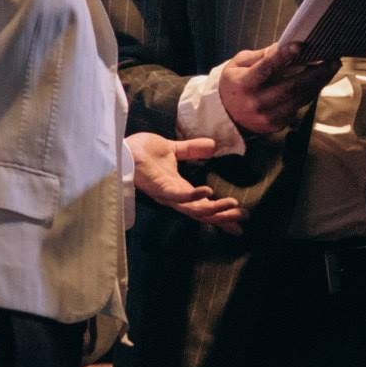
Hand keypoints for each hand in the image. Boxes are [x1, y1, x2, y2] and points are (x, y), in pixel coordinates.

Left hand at [128, 132, 246, 234]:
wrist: (122, 146)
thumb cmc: (142, 150)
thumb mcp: (173, 148)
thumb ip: (192, 149)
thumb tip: (213, 146)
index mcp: (180, 189)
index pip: (205, 205)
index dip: (222, 214)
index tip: (242, 220)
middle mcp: (175, 197)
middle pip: (203, 213)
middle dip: (224, 216)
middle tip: (243, 216)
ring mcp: (167, 194)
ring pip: (194, 209)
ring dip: (214, 209)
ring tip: (232, 205)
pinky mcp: (158, 188)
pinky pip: (177, 196)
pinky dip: (192, 197)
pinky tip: (206, 192)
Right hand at [217, 42, 339, 135]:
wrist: (226, 116)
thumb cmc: (234, 84)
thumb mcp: (238, 64)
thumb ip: (260, 56)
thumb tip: (283, 46)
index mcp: (244, 84)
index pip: (265, 69)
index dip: (282, 57)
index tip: (299, 46)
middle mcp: (256, 103)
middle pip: (291, 87)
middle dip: (315, 73)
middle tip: (332, 60)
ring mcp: (268, 117)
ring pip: (300, 99)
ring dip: (318, 83)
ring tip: (330, 68)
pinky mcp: (277, 125)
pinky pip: (298, 108)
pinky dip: (310, 94)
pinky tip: (317, 82)